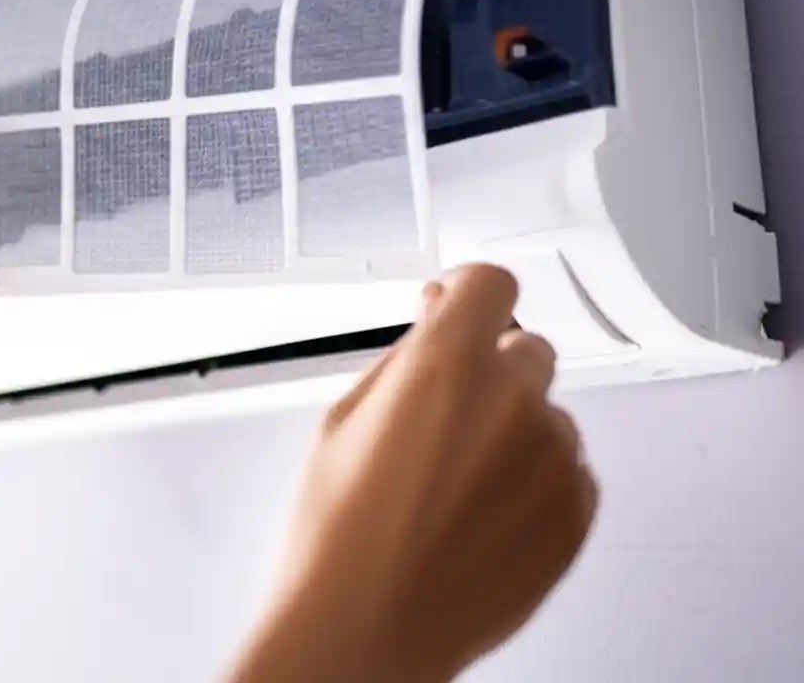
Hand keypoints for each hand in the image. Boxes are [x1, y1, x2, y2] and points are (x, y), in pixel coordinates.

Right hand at [232, 266, 598, 682]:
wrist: (365, 631)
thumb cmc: (339, 539)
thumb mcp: (342, 423)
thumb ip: (403, 356)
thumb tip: (436, 317)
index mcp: (444, 368)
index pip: (493, 284)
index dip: (471, 293)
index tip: (462, 306)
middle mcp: (511, 402)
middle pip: (527, 347)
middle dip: (490, 369)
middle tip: (444, 419)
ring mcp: (552, 459)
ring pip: (547, 413)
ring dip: (513, 430)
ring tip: (453, 487)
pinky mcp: (576, 511)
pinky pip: (569, 469)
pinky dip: (534, 481)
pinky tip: (479, 515)